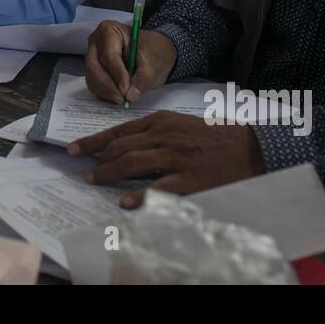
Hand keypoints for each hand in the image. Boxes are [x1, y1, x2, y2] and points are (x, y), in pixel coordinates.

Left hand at [69, 111, 265, 205]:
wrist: (250, 147)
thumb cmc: (213, 137)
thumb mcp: (180, 125)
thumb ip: (154, 132)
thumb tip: (125, 145)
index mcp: (161, 121)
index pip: (119, 130)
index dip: (94, 141)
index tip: (74, 149)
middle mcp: (165, 135)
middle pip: (121, 146)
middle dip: (98, 158)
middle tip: (83, 170)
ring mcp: (177, 156)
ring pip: (133, 163)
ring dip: (110, 173)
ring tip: (95, 181)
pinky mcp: (190, 177)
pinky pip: (158, 187)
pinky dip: (138, 195)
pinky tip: (125, 202)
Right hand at [84, 21, 176, 104]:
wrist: (154, 53)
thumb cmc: (153, 51)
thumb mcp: (154, 63)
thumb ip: (143, 79)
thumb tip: (130, 95)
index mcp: (109, 31)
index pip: (109, 55)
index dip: (117, 74)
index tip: (126, 89)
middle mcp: (96, 42)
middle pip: (94, 66)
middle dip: (108, 85)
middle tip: (122, 99)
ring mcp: (93, 56)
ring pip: (92, 77)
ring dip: (106, 91)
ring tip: (123, 99)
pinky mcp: (94, 70)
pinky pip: (94, 84)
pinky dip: (104, 93)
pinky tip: (118, 96)